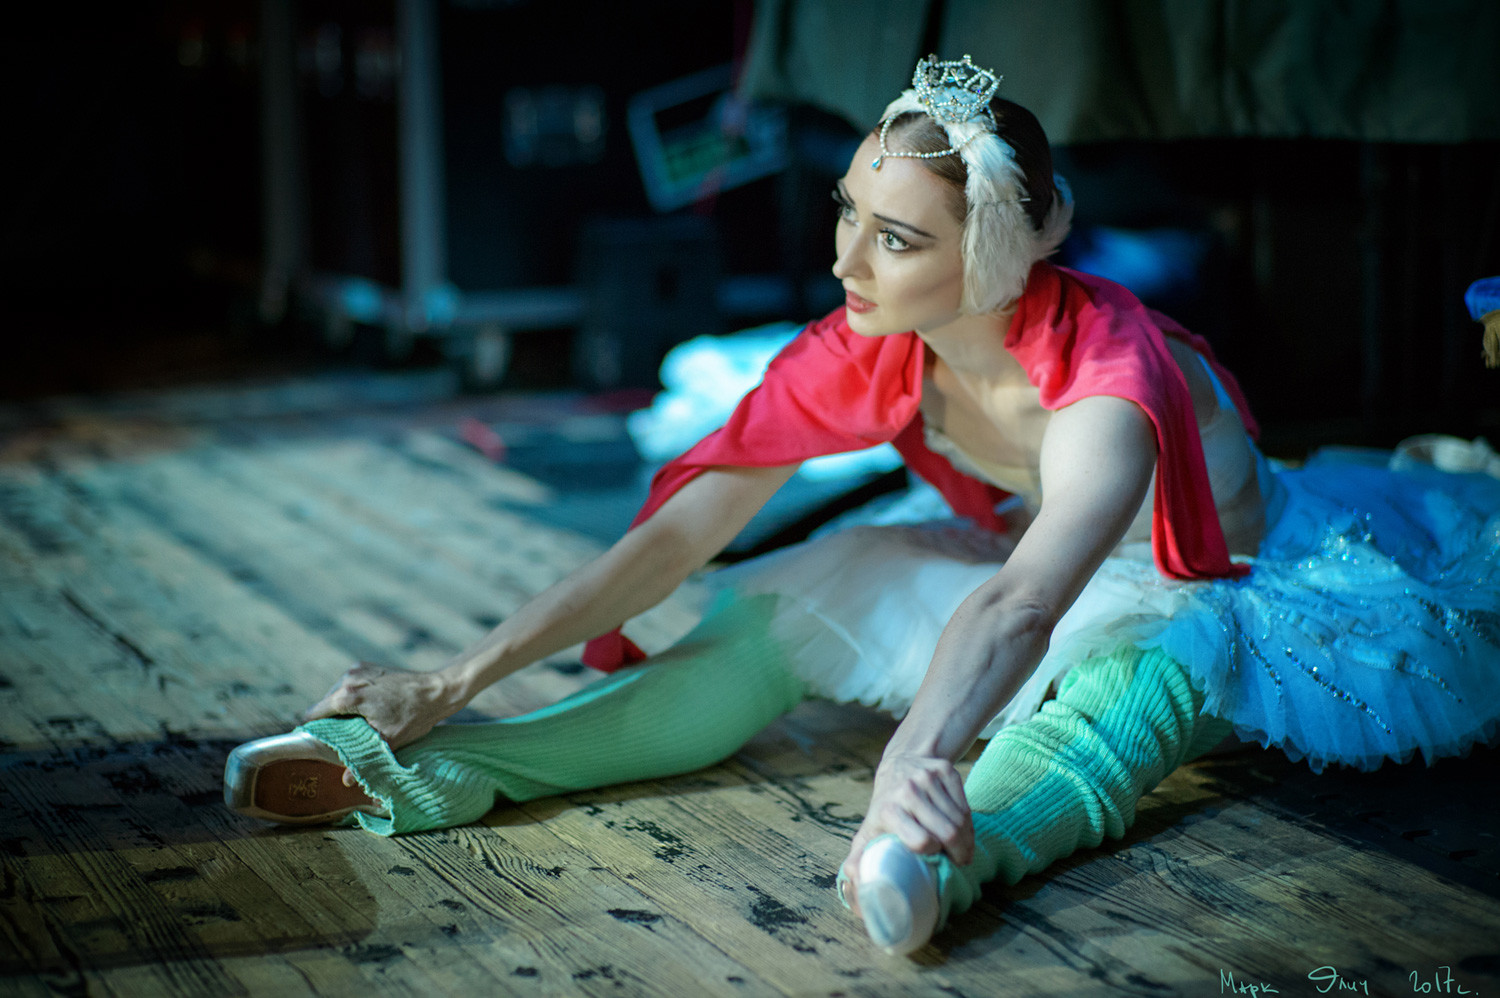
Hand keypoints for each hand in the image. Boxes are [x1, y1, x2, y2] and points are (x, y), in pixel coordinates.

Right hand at [303, 662, 463, 782]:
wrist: (438, 689)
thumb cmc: (415, 715)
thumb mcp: (389, 740)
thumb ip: (364, 758)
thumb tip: (346, 781)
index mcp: (347, 696)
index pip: (313, 714)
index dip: (313, 730)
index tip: (318, 742)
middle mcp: (348, 678)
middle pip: (324, 704)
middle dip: (330, 720)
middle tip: (343, 737)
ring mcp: (358, 669)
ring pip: (336, 693)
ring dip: (342, 708)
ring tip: (358, 724)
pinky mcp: (367, 665)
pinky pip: (350, 684)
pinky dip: (354, 696)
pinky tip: (368, 708)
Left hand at [840, 752, 972, 915]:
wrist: (897, 765)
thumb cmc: (884, 809)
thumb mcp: (868, 833)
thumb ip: (858, 861)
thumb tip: (855, 890)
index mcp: (888, 810)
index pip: (923, 841)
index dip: (933, 854)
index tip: (935, 860)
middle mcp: (907, 790)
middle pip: (948, 832)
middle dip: (959, 853)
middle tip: (959, 862)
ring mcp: (928, 778)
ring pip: (961, 820)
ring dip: (967, 840)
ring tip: (962, 850)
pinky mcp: (946, 770)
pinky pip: (966, 805)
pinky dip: (969, 823)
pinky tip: (963, 830)